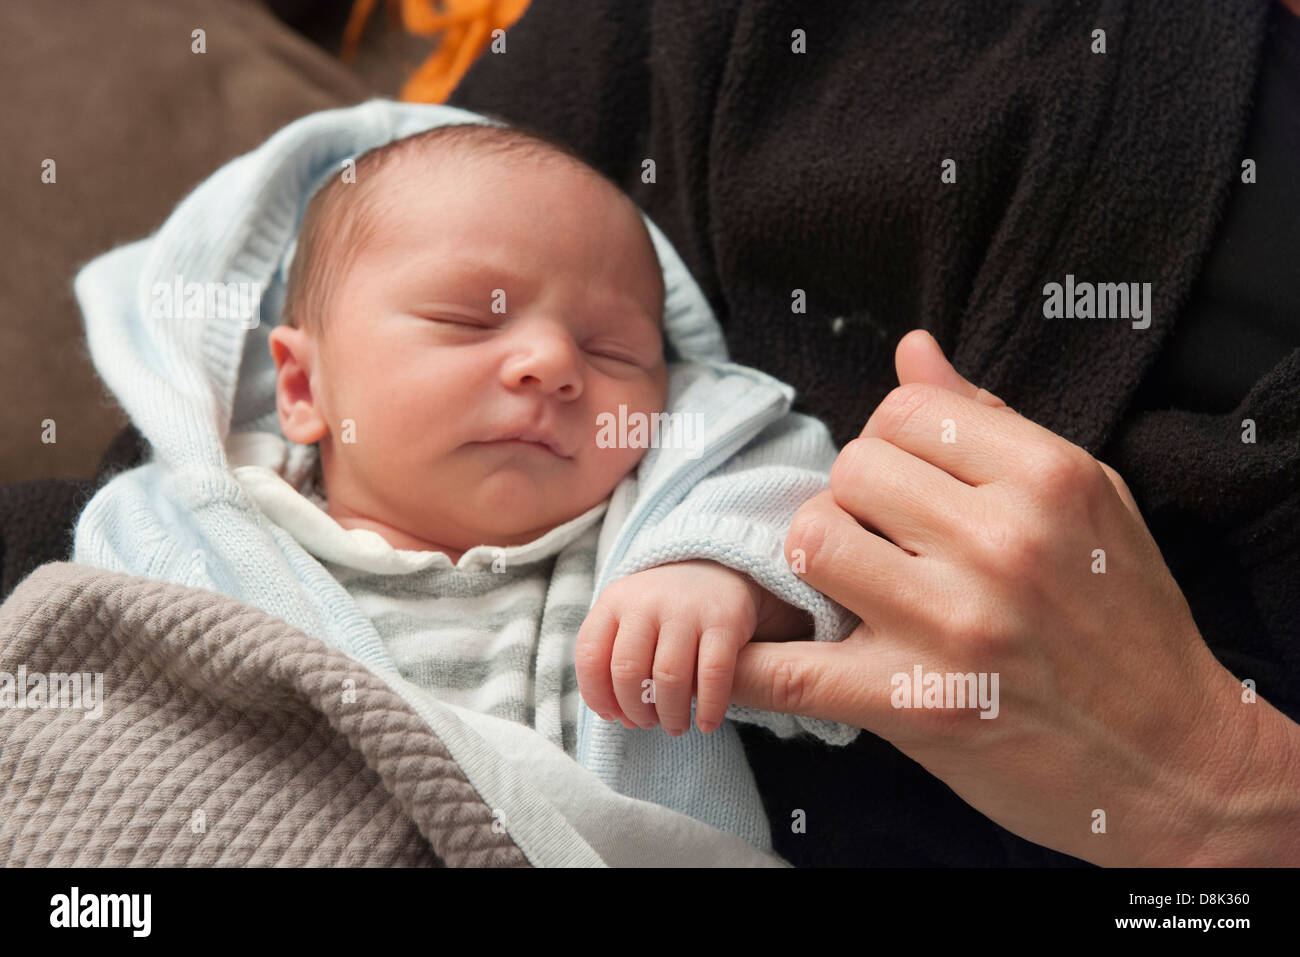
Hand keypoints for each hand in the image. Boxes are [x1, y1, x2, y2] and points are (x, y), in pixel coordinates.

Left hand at [576, 560, 772, 735]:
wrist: (717, 568)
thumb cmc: (663, 610)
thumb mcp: (629, 618)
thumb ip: (614, 659)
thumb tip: (619, 717)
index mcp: (614, 601)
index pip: (591, 655)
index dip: (597, 695)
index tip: (613, 716)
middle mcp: (646, 601)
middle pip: (627, 671)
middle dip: (635, 709)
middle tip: (648, 724)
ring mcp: (686, 608)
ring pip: (668, 677)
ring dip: (671, 714)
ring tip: (675, 726)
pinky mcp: (724, 619)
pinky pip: (713, 674)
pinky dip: (710, 707)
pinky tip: (708, 724)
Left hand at [727, 329, 1299, 864]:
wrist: (1171, 758)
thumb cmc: (1127, 618)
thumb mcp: (1087, 498)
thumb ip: (989, 420)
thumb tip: (911, 349)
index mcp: (1046, 478)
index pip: (902, 411)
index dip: (888, 442)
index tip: (905, 483)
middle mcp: (1000, 543)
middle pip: (852, 469)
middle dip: (855, 500)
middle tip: (882, 539)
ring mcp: (953, 625)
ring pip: (810, 542)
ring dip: (817, 561)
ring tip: (852, 586)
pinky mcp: (913, 704)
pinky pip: (788, 672)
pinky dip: (742, 668)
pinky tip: (732, 661)